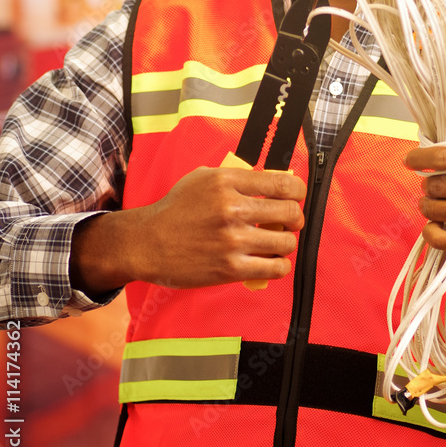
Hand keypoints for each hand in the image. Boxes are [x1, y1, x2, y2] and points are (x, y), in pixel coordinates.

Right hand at [71, 167, 306, 293]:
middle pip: (290, 212)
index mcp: (227, 182)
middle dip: (295, 218)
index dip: (298, 190)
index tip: (296, 196)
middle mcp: (232, 209)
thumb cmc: (176, 210)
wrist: (147, 242)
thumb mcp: (203, 178)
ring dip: (286, 242)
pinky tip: (271, 261)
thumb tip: (273, 180)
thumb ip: (238, 177)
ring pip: (286, 242)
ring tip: (276, 242)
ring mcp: (232, 240)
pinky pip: (274, 268)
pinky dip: (279, 265)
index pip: (283, 183)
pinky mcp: (230, 268)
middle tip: (288, 221)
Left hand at [404, 139, 445, 282]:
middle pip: (436, 184)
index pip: (444, 155)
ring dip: (427, 208)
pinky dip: (431, 232)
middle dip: (428, 187)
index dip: (420, 158)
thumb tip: (437, 136)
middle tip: (433, 188)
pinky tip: (435, 226)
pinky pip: (439, 238)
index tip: (410, 161)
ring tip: (433, 205)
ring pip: (434, 209)